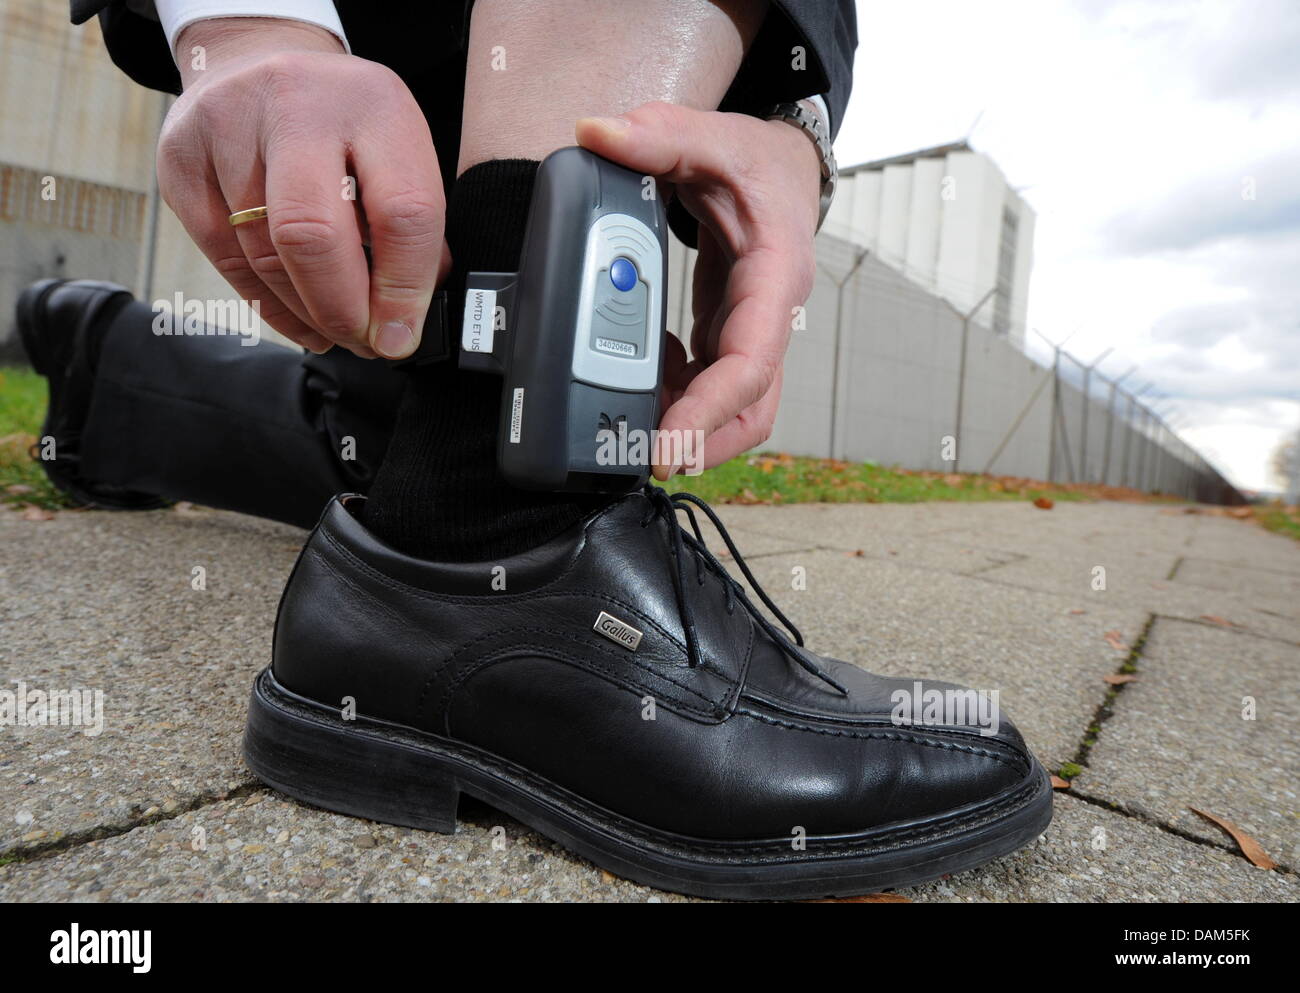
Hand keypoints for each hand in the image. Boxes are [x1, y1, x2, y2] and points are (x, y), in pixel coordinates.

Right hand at [157, 18, 449, 356]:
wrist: (261, 60)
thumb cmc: (346, 124)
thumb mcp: (398, 150)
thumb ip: (414, 228)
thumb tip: (407, 321)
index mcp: (375, 105)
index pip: (402, 211)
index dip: (404, 289)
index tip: (401, 337)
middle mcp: (297, 106)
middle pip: (313, 234)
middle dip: (341, 310)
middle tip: (363, 343)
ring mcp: (229, 127)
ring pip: (265, 255)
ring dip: (307, 313)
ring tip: (336, 333)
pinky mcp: (181, 157)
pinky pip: (224, 258)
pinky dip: (267, 304)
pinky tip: (298, 321)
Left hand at [576, 102, 821, 477]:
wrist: (785, 168)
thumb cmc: (761, 163)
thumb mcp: (714, 138)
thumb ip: (658, 134)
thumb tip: (598, 134)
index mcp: (774, 280)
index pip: (751, 366)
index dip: (711, 412)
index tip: (670, 442)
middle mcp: (769, 318)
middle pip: (751, 409)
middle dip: (704, 443)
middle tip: (645, 460)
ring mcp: (750, 333)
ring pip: (732, 407)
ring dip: (686, 427)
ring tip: (629, 427)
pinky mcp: (727, 335)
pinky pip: (707, 384)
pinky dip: (675, 395)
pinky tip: (640, 379)